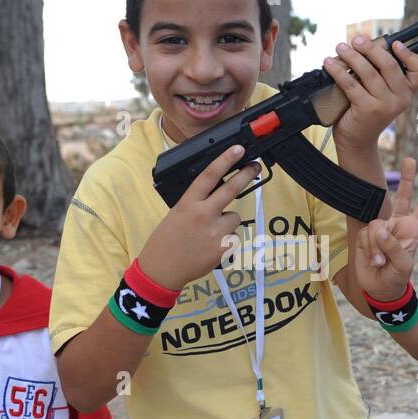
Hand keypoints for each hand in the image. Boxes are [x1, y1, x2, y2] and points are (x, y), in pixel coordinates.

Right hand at [139, 144, 261, 290]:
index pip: (209, 175)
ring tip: (209, 233)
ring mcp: (215, 232)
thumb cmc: (166, 240)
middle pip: (231, 189)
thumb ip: (196, 202)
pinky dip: (226, 240)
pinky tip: (211, 246)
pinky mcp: (224, 247)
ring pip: (235, 217)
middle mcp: (203, 214)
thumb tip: (216, 193)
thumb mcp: (177, 213)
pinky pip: (234, 236)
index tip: (238, 149)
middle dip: (246, 175)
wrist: (162, 269)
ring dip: (227, 221)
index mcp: (188, 203)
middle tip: (254, 166)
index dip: (225, 160)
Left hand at [323, 37, 417, 151]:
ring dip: (352, 56)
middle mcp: (400, 99)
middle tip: (356, 40)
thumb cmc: (367, 111)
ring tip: (340, 47)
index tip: (394, 43)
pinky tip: (329, 63)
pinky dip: (338, 71)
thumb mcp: (380, 92)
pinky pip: (351, 84)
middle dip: (371, 48)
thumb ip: (379, 71)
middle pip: (389, 65)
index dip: (410, 54)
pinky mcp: (367, 110)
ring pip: (369, 72)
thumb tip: (364, 40)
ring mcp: (385, 105)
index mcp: (407, 92)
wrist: (358, 141)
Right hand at [352, 157, 417, 301]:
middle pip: (403, 197)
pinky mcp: (365, 235)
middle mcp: (397, 225)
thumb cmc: (396, 278)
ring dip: (377, 245)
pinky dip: (369, 249)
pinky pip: (366, 235)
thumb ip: (394, 247)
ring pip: (377, 226)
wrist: (378, 289)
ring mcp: (381, 229)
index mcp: (413, 230)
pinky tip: (373, 260)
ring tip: (380, 262)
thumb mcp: (403, 266)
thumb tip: (381, 229)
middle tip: (411, 159)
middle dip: (407, 178)